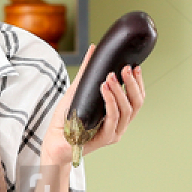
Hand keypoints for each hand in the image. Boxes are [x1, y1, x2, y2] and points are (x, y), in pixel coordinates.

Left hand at [43, 44, 145, 165]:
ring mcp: (113, 133)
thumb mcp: (78, 91)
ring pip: (126, 110)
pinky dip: (110, 102)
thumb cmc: (65, 119)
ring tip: (110, 77)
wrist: (53, 142)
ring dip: (120, 91)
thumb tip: (93, 49)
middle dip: (132, 84)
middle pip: (136, 103)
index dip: (138, 83)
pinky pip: (112, 118)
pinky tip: (104, 89)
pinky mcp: (104, 139)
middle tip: (125, 68)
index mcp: (117, 115)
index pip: (136, 99)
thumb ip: (87, 73)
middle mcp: (119, 125)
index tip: (135, 67)